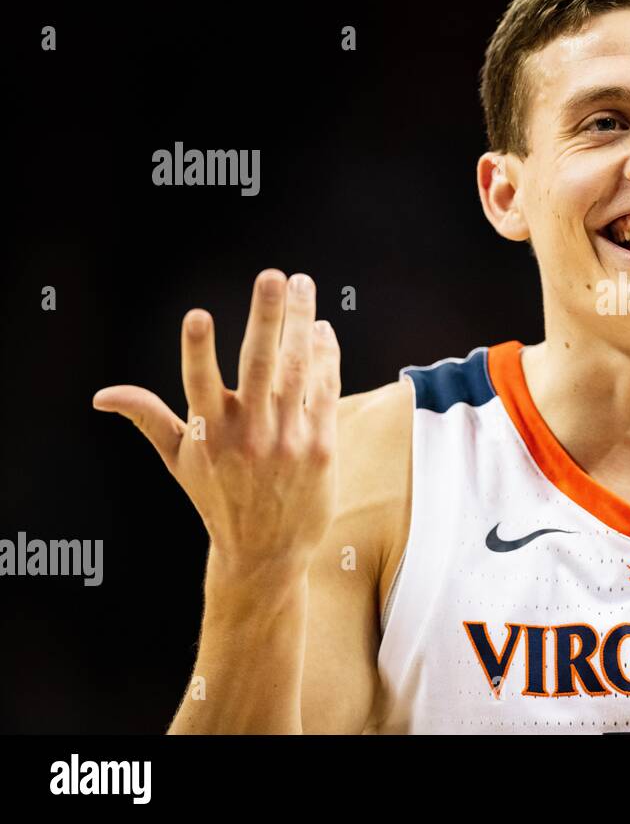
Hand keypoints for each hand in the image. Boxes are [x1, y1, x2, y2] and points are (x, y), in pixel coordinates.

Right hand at [93, 269, 340, 574]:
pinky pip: (326, 392)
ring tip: (302, 285)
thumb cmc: (217, 499)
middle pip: (259, 367)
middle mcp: (249, 435)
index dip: (198, 351)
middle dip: (266, 318)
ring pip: (298, 372)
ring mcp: (288, 440)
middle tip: (271, 276)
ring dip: (302, 325)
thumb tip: (103, 396)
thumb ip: (148, 419)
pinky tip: (323, 329)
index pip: (199, 384)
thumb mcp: (178, 461)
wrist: (265, 552)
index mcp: (208, 434)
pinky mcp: (322, 447)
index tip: (198, 315)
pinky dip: (326, 359)